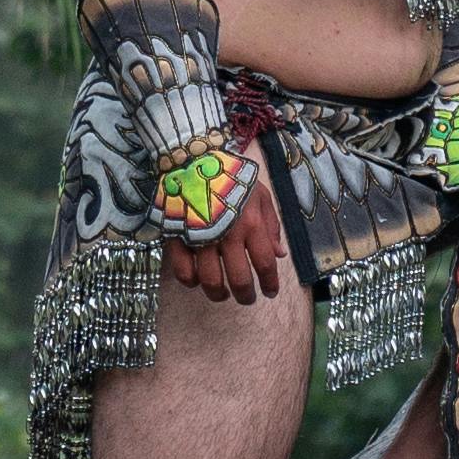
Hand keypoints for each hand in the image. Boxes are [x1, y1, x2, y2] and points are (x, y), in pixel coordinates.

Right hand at [174, 171, 286, 303]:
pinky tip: (198, 279)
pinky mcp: (178, 238)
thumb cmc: (232, 177)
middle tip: (247, 299)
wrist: (194, 158)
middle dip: (246, 296)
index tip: (270, 293)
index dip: (270, 284)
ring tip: (222, 293)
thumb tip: (279, 255)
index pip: (265, 264)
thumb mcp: (260, 194)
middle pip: (239, 280)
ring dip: (218, 294)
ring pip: (211, 282)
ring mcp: (201, 238)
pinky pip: (183, 272)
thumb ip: (271, 225)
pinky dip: (191, 281)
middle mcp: (227, 234)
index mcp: (251, 223)